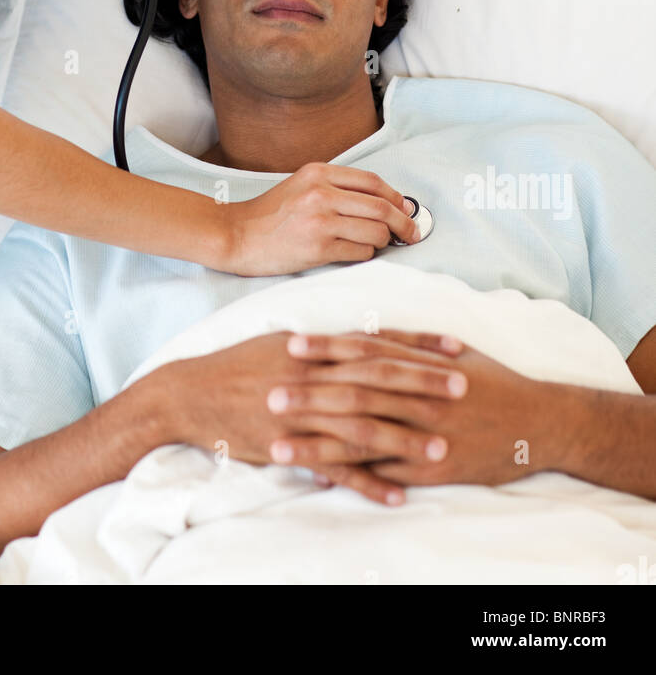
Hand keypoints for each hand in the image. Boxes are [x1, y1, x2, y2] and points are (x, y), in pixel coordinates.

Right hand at [161, 328, 464, 483]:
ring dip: (405, 437)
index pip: (376, 343)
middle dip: (422, 382)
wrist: (193, 394)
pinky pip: (335, 468)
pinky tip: (397, 495)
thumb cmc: (238, 365)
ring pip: (362, 425)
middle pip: (378, 378)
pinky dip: (367, 482)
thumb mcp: (282, 343)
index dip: (416, 344)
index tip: (454, 347)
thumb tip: (362, 340)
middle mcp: (314, 376)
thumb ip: (325, 346)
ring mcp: (302, 413)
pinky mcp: (290, 446)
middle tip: (464, 387)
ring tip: (443, 448)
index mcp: (316, 349)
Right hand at [228, 165, 420, 275]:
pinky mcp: (318, 248)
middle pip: (382, 206)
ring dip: (383, 241)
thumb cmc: (269, 214)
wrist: (237, 236)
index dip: (396, 197)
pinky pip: (361, 252)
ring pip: (376, 231)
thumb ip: (336, 187)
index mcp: (318, 172)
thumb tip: (383, 201)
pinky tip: (357, 253)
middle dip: (404, 223)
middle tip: (412, 234)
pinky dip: (366, 254)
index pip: (373, 181)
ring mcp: (320, 221)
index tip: (405, 209)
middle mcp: (321, 193)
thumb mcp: (301, 185)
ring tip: (376, 245)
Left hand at [268, 334, 550, 503]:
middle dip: (309, 395)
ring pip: (362, 439)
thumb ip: (409, 342)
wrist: (540, 422)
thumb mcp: (453, 352)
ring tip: (276, 446)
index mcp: (421, 365)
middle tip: (267, 395)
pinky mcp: (432, 470)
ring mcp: (425, 436)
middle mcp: (420, 398)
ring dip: (316, 442)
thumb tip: (369, 329)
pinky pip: (384, 474)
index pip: (365, 352)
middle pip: (355, 394)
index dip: (327, 348)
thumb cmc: (493, 382)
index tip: (290, 344)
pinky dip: (351, 476)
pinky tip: (319, 478)